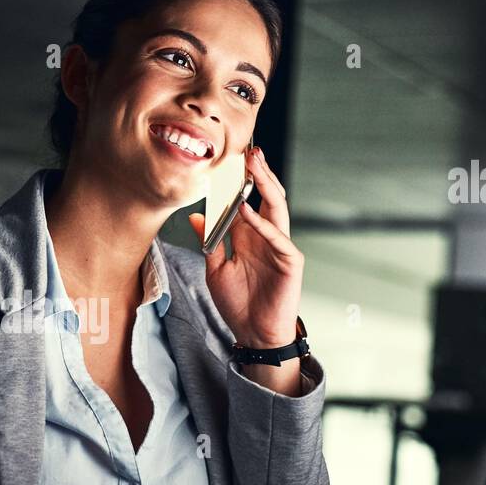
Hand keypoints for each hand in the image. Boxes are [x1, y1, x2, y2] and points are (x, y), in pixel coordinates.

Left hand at [187, 146, 302, 346]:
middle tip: (249, 150)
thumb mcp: (215, 268)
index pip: (247, 199)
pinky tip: (248, 211)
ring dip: (266, 186)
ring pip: (277, 208)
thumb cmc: (238, 304)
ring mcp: (281, 246)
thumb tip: (195, 216)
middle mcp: (267, 236)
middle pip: (266, 196)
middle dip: (258, 172)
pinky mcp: (290, 261)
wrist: (253, 334)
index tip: (227, 158)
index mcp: (250, 235)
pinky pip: (277, 237)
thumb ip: (209, 240)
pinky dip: (262, 224)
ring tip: (254, 166)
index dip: (239, 180)